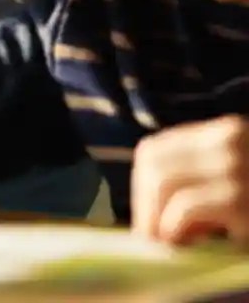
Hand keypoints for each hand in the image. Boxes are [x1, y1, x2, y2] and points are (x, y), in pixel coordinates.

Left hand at [132, 114, 248, 244]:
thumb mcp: (242, 175)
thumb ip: (208, 176)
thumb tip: (154, 206)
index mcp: (230, 132)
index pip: (157, 149)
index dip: (142, 185)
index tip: (147, 214)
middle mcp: (232, 141)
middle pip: (153, 164)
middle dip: (143, 203)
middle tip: (151, 237)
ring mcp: (237, 167)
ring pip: (161, 185)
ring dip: (156, 220)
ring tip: (169, 244)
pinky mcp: (241, 199)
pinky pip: (183, 211)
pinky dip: (173, 232)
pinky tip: (185, 248)